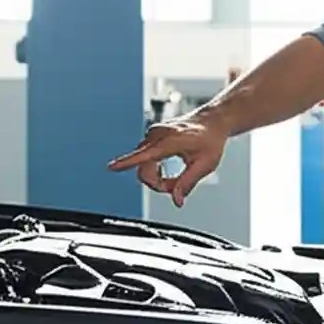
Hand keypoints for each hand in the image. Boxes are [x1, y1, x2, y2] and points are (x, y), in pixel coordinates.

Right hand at [107, 112, 228, 206]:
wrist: (213, 122)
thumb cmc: (211, 140)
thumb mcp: (205, 165)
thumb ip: (187, 183)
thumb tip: (176, 201)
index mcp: (169, 141)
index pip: (144, 155)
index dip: (126, 163)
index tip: (111, 167)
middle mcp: (157, 135)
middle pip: (144, 169)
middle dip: (157, 183)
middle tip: (177, 188)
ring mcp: (153, 134)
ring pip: (144, 164)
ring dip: (157, 176)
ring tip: (177, 178)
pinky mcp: (152, 136)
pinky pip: (146, 158)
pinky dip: (155, 167)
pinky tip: (168, 168)